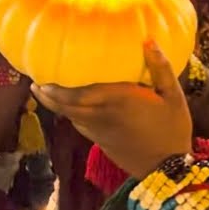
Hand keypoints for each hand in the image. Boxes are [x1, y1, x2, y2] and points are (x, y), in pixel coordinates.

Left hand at [31, 41, 192, 178]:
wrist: (168, 169)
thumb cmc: (173, 128)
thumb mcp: (173, 95)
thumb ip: (160, 67)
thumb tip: (148, 40)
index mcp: (118, 101)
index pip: (77, 95)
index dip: (55, 89)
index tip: (41, 77)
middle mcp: (102, 116)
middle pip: (65, 107)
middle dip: (47, 96)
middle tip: (34, 82)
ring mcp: (99, 132)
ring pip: (70, 117)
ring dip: (55, 105)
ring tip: (43, 91)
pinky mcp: (101, 143)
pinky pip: (79, 126)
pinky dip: (69, 115)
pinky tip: (69, 108)